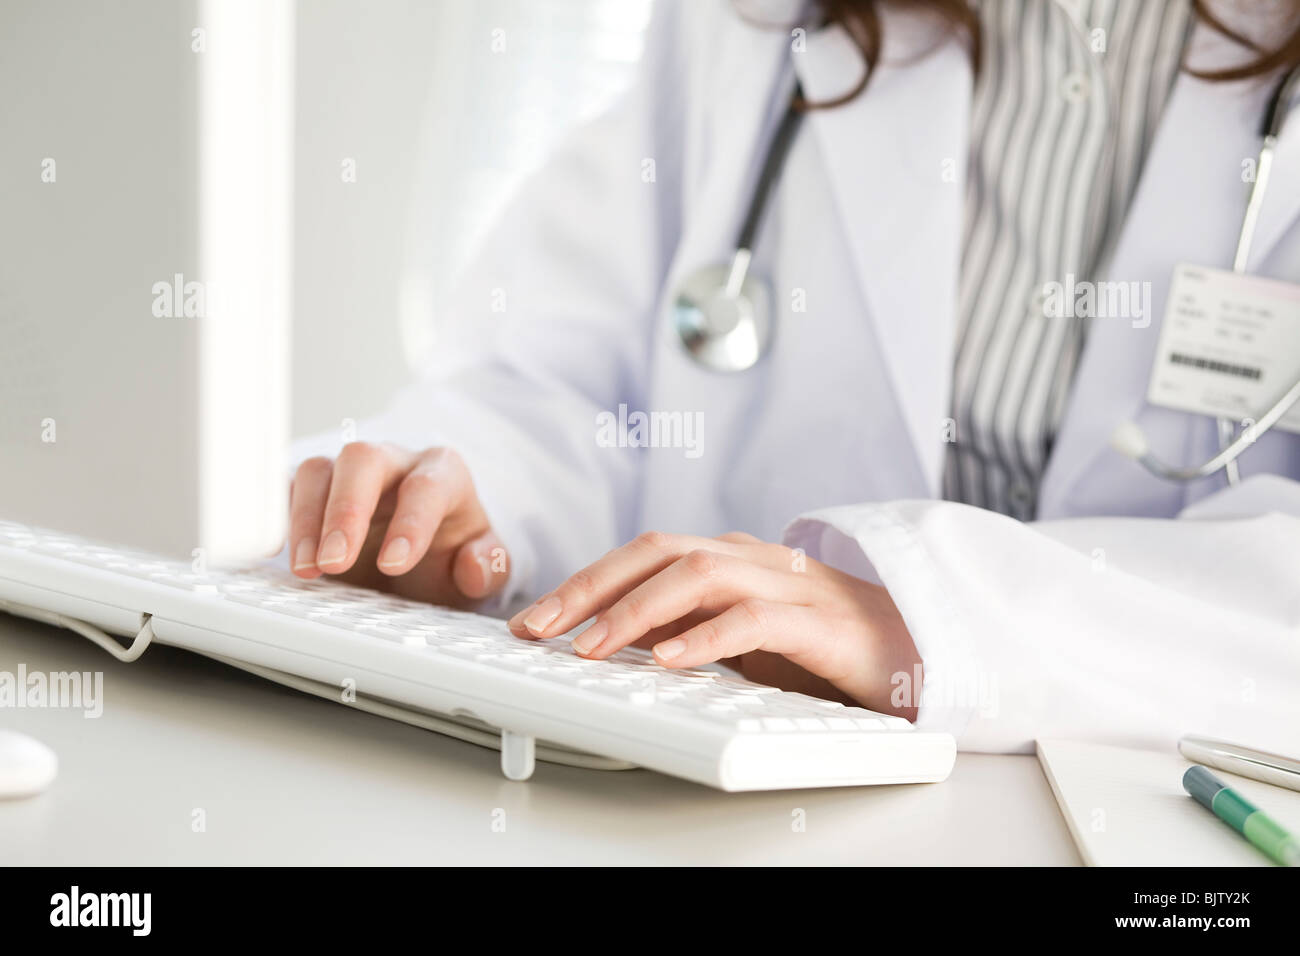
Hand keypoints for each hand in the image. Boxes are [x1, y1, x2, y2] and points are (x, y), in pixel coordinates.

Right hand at [288, 443, 507, 606]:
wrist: (422, 557)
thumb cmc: (450, 555)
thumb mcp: (482, 569)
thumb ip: (489, 566)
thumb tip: (474, 564)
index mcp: (443, 474)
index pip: (427, 486)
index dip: (411, 523)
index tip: (393, 564)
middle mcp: (394, 463)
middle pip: (364, 460)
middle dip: (347, 510)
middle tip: (336, 561)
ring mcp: (348, 474)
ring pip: (319, 471)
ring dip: (307, 520)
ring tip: (308, 570)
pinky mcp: (313, 492)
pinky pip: (285, 488)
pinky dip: (275, 515)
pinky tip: (273, 550)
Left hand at [507, 531, 920, 717]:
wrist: (919, 650)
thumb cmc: (823, 646)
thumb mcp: (739, 636)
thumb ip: (686, 626)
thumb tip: (610, 640)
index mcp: (730, 558)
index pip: (643, 555)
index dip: (584, 582)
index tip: (535, 621)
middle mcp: (753, 559)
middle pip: (658, 550)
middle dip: (590, 588)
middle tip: (540, 630)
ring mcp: (788, 583)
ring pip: (699, 573)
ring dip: (635, 610)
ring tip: (592, 648)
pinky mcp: (820, 622)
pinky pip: (755, 618)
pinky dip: (707, 636)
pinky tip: (670, 660)